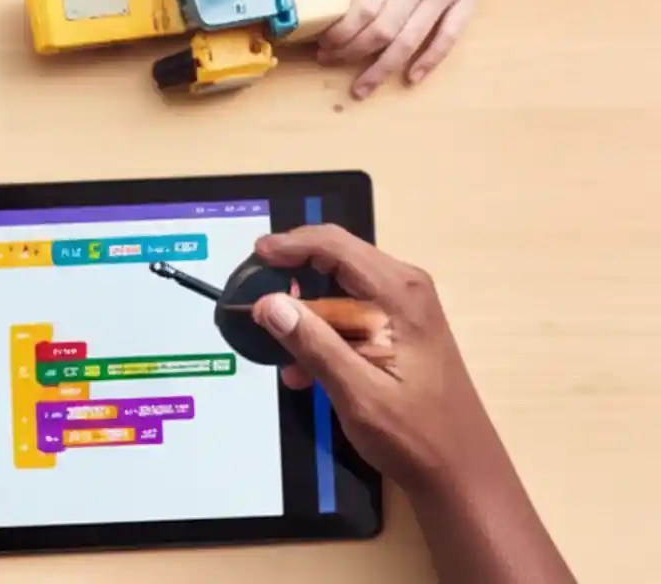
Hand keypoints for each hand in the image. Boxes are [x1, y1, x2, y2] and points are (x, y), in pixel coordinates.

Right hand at [249, 225, 501, 490]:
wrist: (460, 470)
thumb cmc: (415, 434)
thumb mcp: (357, 392)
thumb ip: (313, 344)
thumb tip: (268, 303)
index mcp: (398, 294)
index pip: (334, 246)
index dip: (289, 245)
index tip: (254, 256)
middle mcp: (404, 288)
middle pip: (337, 258)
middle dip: (292, 274)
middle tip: (255, 296)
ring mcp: (405, 308)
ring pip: (340, 288)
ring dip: (305, 313)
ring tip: (275, 346)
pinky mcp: (401, 328)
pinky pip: (351, 313)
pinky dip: (323, 333)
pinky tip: (302, 370)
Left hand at [318, 0, 553, 98]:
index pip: (362, 8)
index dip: (339, 34)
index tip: (323, 44)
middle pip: (381, 31)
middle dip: (350, 53)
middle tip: (329, 62)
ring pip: (410, 41)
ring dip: (382, 68)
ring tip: (362, 87)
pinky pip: (450, 35)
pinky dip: (430, 60)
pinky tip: (411, 77)